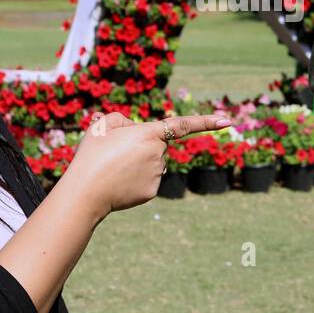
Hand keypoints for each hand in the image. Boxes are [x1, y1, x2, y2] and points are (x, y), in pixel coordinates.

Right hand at [63, 111, 231, 216]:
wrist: (85, 191)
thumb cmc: (92, 155)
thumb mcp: (101, 126)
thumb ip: (122, 120)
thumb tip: (135, 130)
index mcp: (148, 133)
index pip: (182, 125)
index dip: (206, 122)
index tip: (228, 121)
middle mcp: (158, 154)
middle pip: (157, 144)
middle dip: (142, 145)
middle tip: (114, 152)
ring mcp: (157, 174)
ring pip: (153, 162)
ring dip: (139, 162)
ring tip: (114, 168)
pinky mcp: (153, 191)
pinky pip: (149, 179)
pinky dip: (137, 178)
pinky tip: (120, 181)